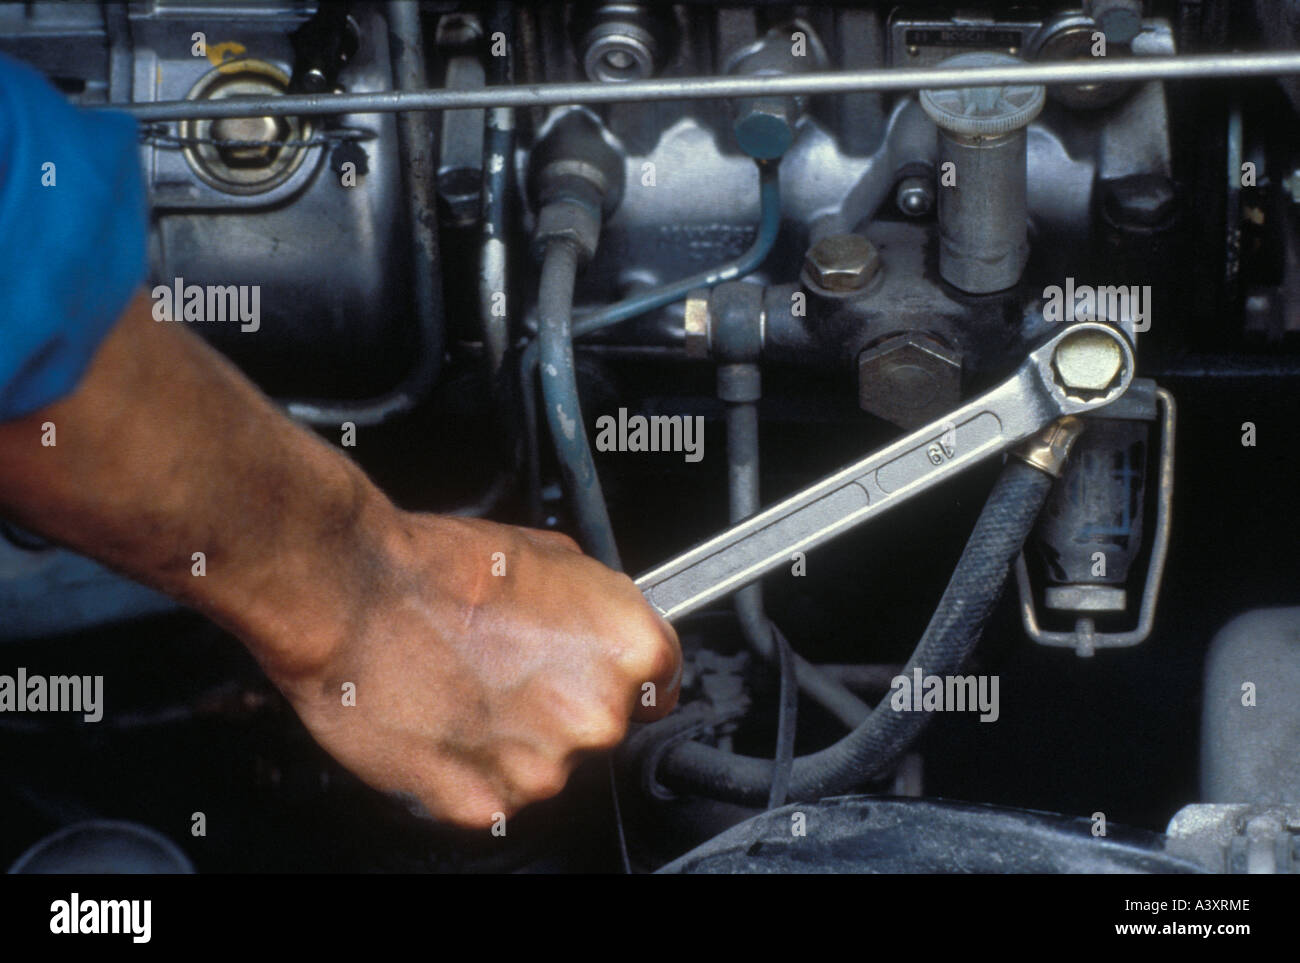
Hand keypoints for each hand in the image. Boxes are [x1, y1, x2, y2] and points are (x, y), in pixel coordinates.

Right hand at [260, 510, 681, 828]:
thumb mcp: (549, 554)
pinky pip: (494, 795)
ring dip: (516, 739)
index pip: (664, 678)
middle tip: (509, 667)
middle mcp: (597, 714)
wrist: (351, 595)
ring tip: (463, 687)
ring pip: (546, 764)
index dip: (625, 672)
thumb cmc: (437, 567)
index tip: (600, 672)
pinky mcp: (487, 805)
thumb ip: (595, 604)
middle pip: (603, 724)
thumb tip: (601, 626)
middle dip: (564, 703)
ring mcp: (543, 768)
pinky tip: (442, 721)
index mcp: (627, 649)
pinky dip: (471, 768)